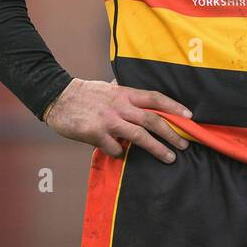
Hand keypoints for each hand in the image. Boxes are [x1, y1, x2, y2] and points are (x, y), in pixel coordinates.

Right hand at [44, 78, 191, 163]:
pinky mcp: (96, 133)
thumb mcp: (108, 88)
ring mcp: (108, 120)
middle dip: (171, 133)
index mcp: (125, 93)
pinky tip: (121, 154)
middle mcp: (120, 106)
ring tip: (169, 158)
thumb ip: (125, 95)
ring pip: (139, 136)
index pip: (155, 98)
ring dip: (157, 148)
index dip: (174, 107)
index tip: (189, 116)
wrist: (57, 97)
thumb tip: (140, 100)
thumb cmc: (84, 93)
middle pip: (153, 119)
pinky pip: (114, 148)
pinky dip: (120, 153)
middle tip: (184, 144)